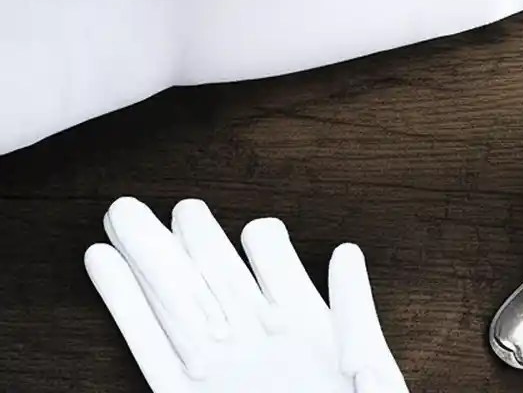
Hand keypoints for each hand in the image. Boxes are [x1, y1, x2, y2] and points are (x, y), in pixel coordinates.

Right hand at [86, 198, 405, 392]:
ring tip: (125, 216)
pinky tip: (102, 261)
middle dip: (186, 237)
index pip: (271, 267)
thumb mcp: (371, 375)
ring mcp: (217, 368)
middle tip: (154, 196)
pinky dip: (124, 304)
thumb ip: (354, 317)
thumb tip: (343, 252)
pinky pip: (146, 345)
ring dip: (152, 257)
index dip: (252, 241)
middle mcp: (256, 340)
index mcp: (306, 328)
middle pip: (216, 275)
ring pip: (177, 300)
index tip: (232, 216)